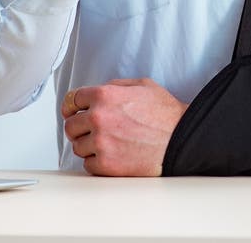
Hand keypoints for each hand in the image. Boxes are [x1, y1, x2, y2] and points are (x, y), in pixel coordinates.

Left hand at [61, 78, 187, 175]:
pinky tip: (113, 154)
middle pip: (70, 125)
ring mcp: (100, 142)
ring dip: (89, 145)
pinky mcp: (105, 164)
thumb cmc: (164, 113)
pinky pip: (87, 164)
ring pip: (77, 146)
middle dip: (81, 127)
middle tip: (93, 129)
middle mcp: (98, 118)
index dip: (72, 105)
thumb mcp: (142, 85)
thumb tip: (95, 94)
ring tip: (108, 142)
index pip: (72, 100)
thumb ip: (114, 86)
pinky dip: (97, 161)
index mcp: (105, 96)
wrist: (179, 138)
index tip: (72, 111)